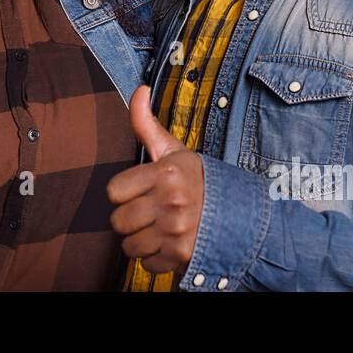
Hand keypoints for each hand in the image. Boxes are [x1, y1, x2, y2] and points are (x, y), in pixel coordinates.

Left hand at [107, 85, 204, 275]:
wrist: (238, 213)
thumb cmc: (197, 180)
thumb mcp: (174, 151)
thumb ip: (146, 123)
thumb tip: (139, 88)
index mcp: (166, 172)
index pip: (114, 191)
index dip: (123, 193)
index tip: (139, 192)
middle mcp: (171, 201)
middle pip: (118, 221)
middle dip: (129, 219)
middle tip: (148, 213)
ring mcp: (177, 230)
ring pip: (129, 245)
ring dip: (139, 240)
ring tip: (157, 228)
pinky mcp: (182, 255)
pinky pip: (146, 263)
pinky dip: (154, 259)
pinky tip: (167, 244)